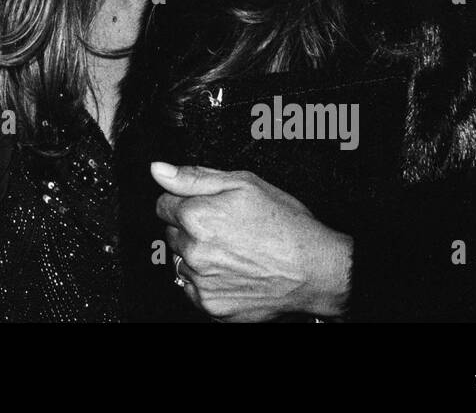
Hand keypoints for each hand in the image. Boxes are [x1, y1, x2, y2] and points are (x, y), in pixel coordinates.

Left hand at [152, 161, 351, 321]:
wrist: (317, 270)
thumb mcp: (244, 183)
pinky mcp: (211, 305)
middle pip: (171, 233)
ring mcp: (202, 281)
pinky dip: (207, 281)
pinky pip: (193, 289)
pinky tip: (233, 271)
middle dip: (190, 228)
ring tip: (233, 251)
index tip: (205, 207)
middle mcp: (194, 251)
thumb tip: (158, 170)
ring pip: (181, 261)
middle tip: (225, 229)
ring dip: (197, 256)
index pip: (163, 204)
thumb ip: (194, 177)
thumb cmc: (286, 225)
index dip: (185, 202)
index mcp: (197, 216)